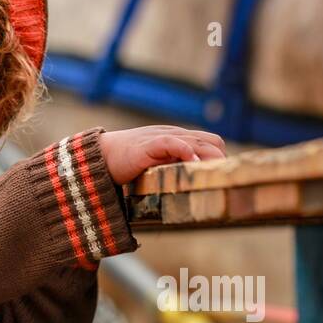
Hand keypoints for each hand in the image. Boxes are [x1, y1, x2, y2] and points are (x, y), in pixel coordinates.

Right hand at [97, 125, 225, 184]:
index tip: (222, 178)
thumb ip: (174, 168)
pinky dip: (186, 152)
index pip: (212, 142)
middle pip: (212, 142)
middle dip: (221, 162)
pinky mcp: (150, 144)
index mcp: (179, 138)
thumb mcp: (158, 164)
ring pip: (198, 142)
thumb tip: (194, 188)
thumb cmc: (129, 163)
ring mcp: (163, 137)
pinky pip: (174, 143)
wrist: (100, 156)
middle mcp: (175, 134)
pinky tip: (193, 164)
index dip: (220, 160)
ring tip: (216, 176)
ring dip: (210, 159)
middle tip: (221, 182)